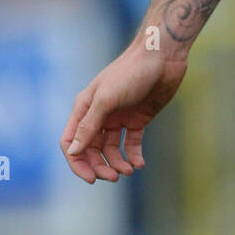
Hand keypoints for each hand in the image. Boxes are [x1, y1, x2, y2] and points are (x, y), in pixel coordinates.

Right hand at [60, 48, 187, 183]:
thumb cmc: (132, 72)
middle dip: (100, 166)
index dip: (78, 162)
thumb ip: (89, 125)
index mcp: (85, 107)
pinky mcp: (138, 119)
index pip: (72, 142)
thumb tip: (73, 151)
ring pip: (111, 149)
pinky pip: (131, 143)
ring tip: (129, 171)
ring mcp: (119, 117)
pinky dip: (133, 156)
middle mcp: (99, 114)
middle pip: (92, 149)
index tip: (91, 178)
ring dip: (117, 163)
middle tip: (114, 177)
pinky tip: (139, 164)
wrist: (162, 56)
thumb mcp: (107, 99)